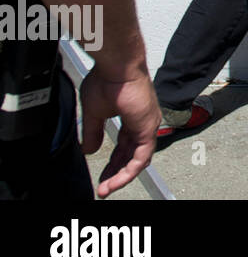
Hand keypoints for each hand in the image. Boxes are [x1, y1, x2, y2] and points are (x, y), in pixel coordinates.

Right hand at [80, 65, 159, 197]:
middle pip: (131, 156)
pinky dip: (129, 171)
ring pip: (138, 160)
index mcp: (131, 118)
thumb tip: (89, 150)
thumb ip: (93, 132)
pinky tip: (116, 181)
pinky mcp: (148, 129)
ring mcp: (148, 126)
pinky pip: (141, 157)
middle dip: (116, 173)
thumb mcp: (94, 113)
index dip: (112, 163)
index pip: (124, 147)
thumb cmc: (107, 80)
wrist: (117, 68)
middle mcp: (142, 123)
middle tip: (103, 187)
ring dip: (121, 176)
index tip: (101, 176)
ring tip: (106, 189)